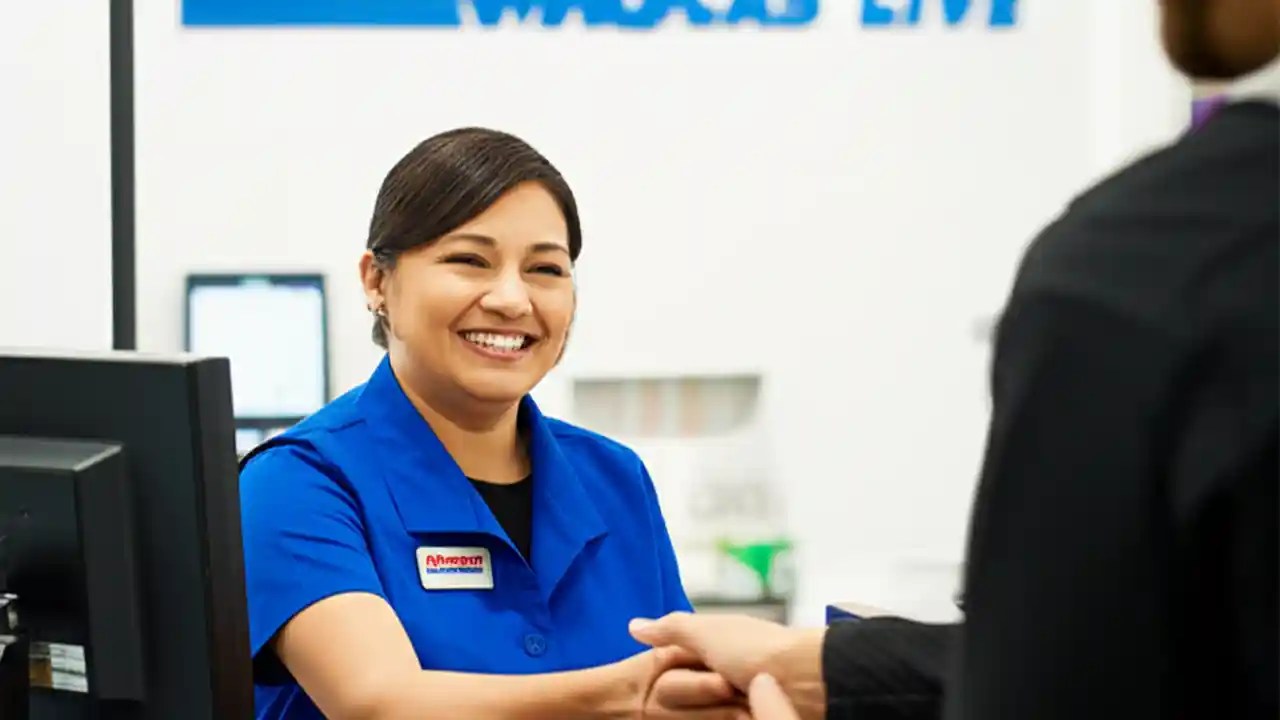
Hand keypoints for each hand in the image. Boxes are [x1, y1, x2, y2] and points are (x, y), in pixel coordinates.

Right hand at [629, 613, 825, 719]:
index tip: (663, 683)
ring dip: (713, 712)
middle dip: (696, 695)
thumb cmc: (757, 651)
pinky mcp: (757, 714)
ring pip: (709, 712)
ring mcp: (747, 697)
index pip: (681, 667)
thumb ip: (670, 629)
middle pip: (693, 694)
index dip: (672, 674)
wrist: (807, 681)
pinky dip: (723, 718)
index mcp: (723, 647)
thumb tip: (634, 626)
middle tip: (721, 690)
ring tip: (736, 707)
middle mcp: (734, 671)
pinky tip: (737, 716)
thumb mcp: (705, 633)